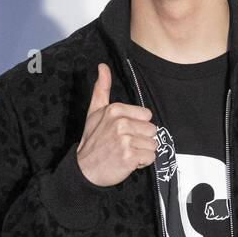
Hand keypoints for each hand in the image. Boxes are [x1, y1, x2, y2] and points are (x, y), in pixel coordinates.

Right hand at [75, 63, 158, 186]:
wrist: (84, 170)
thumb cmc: (93, 141)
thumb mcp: (94, 112)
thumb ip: (101, 89)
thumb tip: (103, 66)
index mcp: (115, 110)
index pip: (147, 116)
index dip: (138, 126)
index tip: (123, 132)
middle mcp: (120, 123)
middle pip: (152, 130)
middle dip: (141, 140)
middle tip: (123, 145)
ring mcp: (125, 139)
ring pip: (153, 144)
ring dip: (142, 152)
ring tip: (125, 153)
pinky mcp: (130, 156)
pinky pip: (151, 157)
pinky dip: (142, 163)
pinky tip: (128, 162)